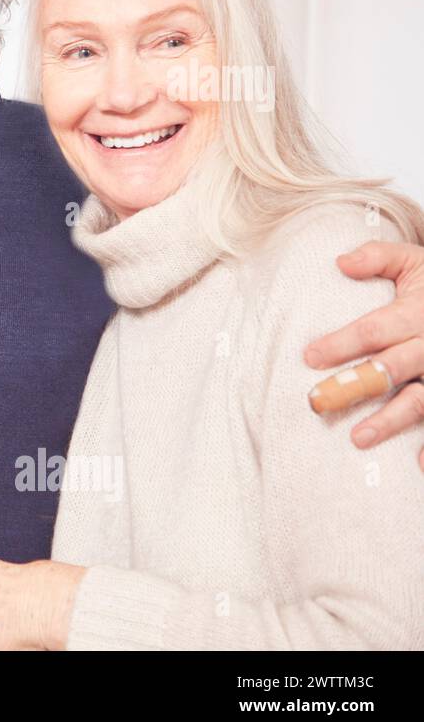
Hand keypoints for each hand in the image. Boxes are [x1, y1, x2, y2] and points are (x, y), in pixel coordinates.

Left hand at [304, 241, 423, 469]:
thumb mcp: (417, 261)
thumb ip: (379, 257)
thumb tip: (340, 262)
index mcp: (419, 313)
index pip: (376, 329)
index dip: (342, 343)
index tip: (309, 357)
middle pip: (393, 368)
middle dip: (356, 385)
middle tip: (319, 402)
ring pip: (422, 400)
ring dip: (391, 421)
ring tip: (358, 439)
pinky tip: (416, 465)